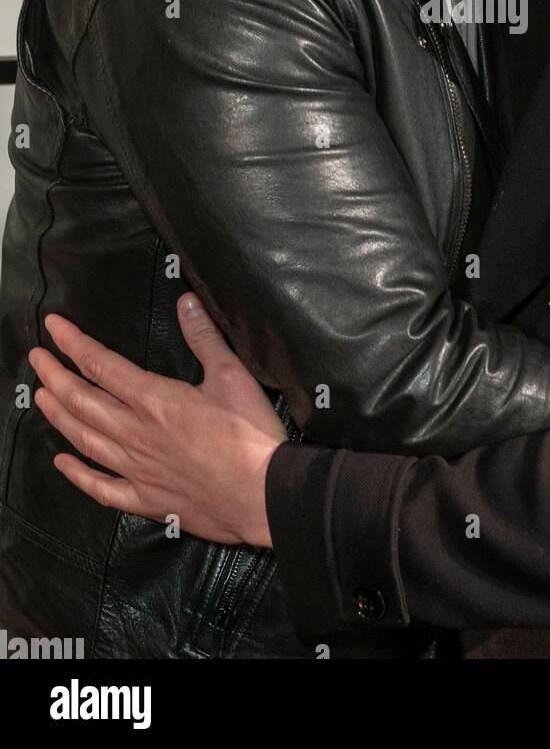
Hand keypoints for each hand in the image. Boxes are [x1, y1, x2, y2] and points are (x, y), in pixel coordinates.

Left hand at [29, 295, 288, 547]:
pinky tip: (62, 464)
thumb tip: (187, 302)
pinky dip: (77, 475)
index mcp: (154, 400)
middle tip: (35, 359)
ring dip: (58, 416)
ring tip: (41, 398)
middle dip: (55, 376)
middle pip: (83, 401)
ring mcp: (136, 469)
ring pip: (84, 439)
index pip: (101, 365)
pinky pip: (101, 487)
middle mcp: (135, 433)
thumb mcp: (232, 376)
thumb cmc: (249, 434)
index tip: (53, 327)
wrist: (261, 493)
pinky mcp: (146, 498)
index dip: (73, 343)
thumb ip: (205, 338)